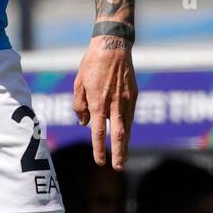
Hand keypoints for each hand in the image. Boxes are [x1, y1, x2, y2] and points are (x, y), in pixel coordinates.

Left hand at [73, 35, 137, 169]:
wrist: (113, 45)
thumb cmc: (92, 63)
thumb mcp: (79, 83)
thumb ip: (80, 105)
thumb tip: (85, 123)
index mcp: (98, 101)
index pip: (99, 131)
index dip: (99, 148)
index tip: (100, 161)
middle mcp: (114, 103)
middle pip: (118, 134)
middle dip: (119, 153)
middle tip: (119, 167)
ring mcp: (126, 99)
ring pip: (127, 127)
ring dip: (125, 143)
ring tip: (123, 156)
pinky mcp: (133, 94)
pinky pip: (130, 115)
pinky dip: (127, 127)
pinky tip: (125, 135)